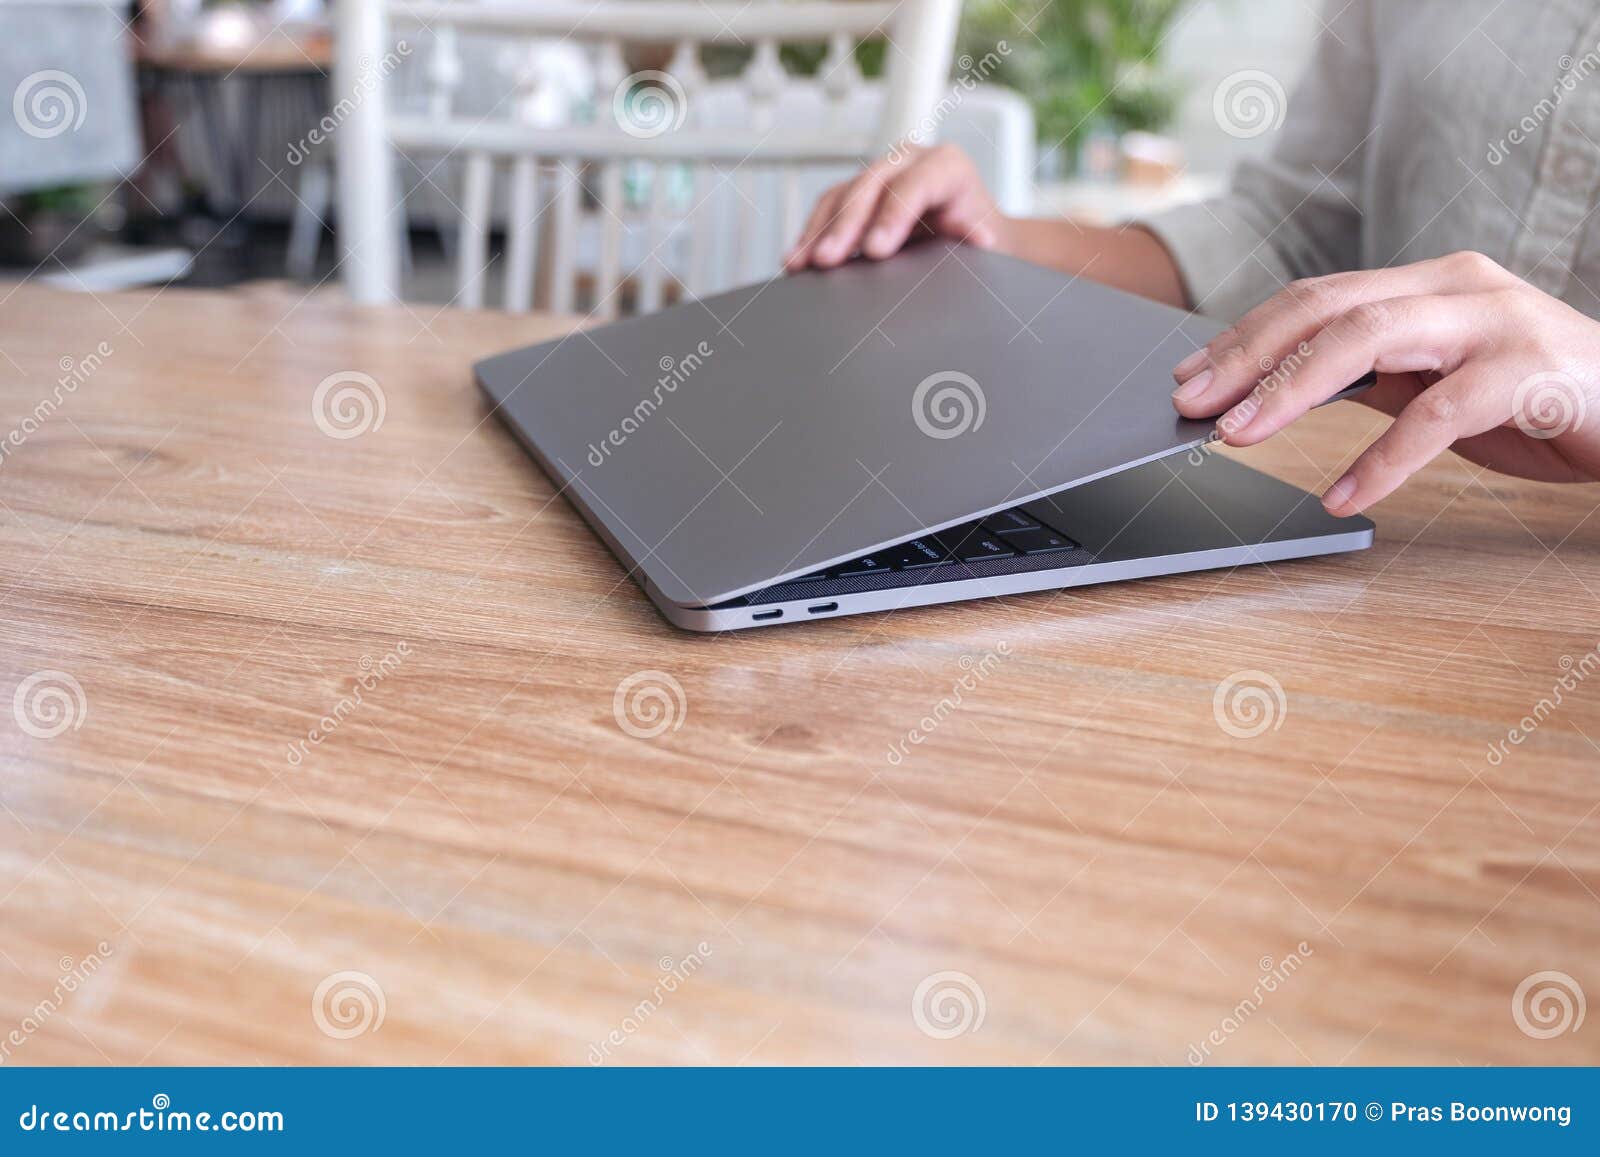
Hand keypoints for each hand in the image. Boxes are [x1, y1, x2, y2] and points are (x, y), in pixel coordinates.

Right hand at [784, 144, 1005, 270]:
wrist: (973, 237)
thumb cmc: (979, 238)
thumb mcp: (984, 238)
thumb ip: (973, 236)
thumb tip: (977, 240)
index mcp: (948, 166)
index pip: (914, 185)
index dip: (892, 217)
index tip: (876, 251)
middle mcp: (911, 160)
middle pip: (870, 187)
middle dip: (846, 226)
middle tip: (828, 259)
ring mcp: (881, 174)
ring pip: (842, 195)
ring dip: (819, 232)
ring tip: (802, 263)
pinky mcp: (859, 193)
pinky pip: (829, 209)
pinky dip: (812, 235)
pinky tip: (797, 258)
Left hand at [1169, 251, 1599, 515]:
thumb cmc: (1533, 401)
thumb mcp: (1434, 383)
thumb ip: (1368, 377)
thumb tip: (1272, 394)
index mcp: (1426, 284)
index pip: (1317, 298)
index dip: (1244, 336)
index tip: (1189, 378)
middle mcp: (1457, 287)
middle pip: (1329, 309)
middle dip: (1250, 356)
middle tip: (1193, 405)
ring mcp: (1496, 323)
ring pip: (1372, 339)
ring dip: (1292, 390)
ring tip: (1240, 437)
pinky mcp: (1530, 374)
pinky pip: (1440, 414)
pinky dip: (1381, 460)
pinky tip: (1340, 495)